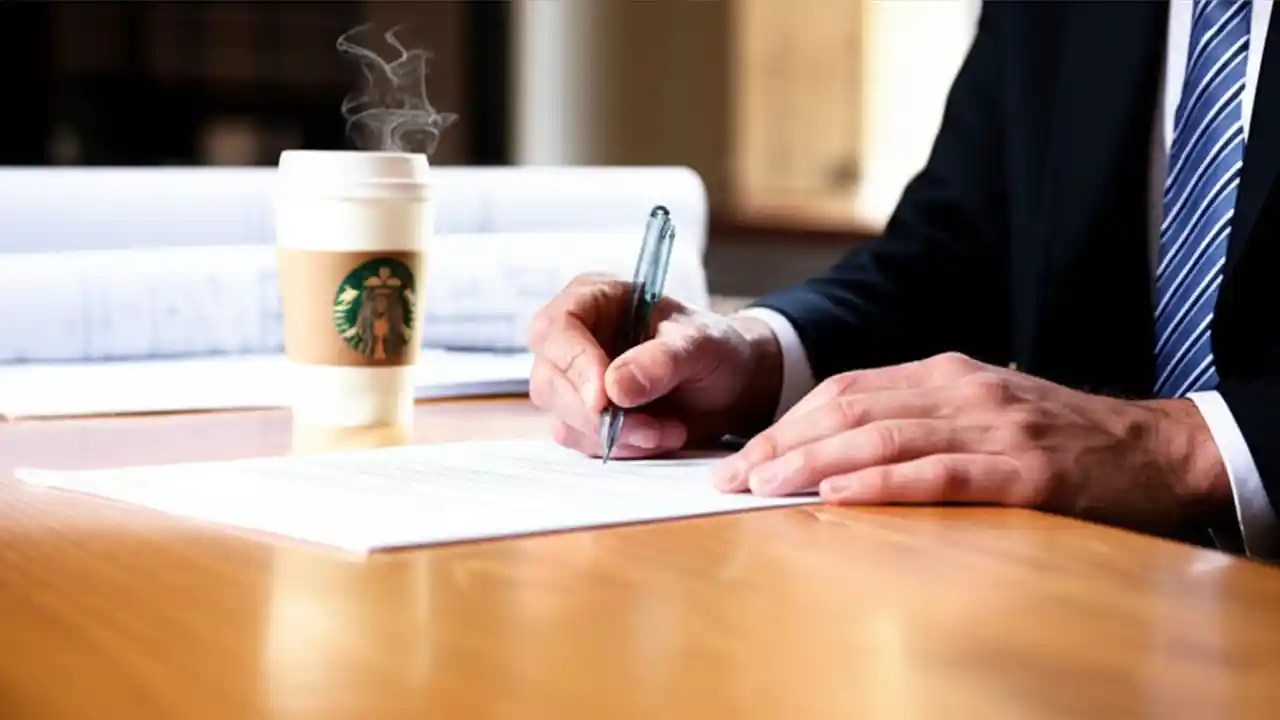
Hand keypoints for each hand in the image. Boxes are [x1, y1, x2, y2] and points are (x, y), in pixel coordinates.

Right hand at [527, 273, 782, 458]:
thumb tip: (615, 388)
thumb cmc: (714, 348)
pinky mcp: (583, 417)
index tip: (604, 400)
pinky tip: (659, 437)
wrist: (729, 385)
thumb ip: (662, 360)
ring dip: (616, 437)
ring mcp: (572, 381)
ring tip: (670, 431)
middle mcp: (573, 338)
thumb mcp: (701, 344)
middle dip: (599, 415)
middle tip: (652, 429)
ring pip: (564, 419)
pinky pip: (584, 442)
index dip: (574, 365)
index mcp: (592, 298)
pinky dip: (621, 448)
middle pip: (549, 381)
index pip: (555, 328)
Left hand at [712, 352, 1232, 531]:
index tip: (742, 457)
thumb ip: (916, 419)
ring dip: (816, 464)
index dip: (787, 423)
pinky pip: (940, 475)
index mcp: (945, 372)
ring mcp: (994, 426)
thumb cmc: (1056, 436)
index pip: (846, 390)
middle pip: (852, 410)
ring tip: (766, 488)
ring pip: (885, 438)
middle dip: (784, 445)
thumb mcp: (979, 410)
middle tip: (733, 479)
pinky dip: (884, 485)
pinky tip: (841, 498)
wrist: (1153, 449)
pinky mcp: (1024, 470)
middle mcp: (962, 389)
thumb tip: (833, 449)